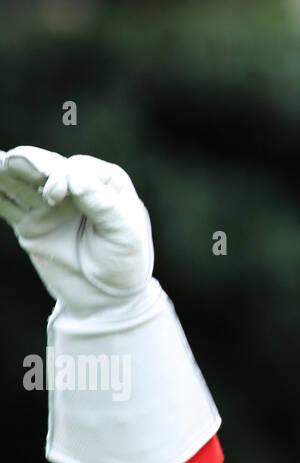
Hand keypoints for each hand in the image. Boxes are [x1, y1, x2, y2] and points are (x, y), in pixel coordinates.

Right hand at [0, 146, 153, 318]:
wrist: (108, 300)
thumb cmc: (125, 262)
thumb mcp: (123, 232)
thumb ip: (100, 202)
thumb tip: (72, 175)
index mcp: (104, 181)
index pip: (74, 169)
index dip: (59, 176)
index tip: (53, 197)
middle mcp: (75, 187)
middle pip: (44, 167)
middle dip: (27, 163)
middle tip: (11, 162)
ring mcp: (48, 204)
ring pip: (21, 181)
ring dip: (4, 170)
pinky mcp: (29, 223)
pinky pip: (6, 204)